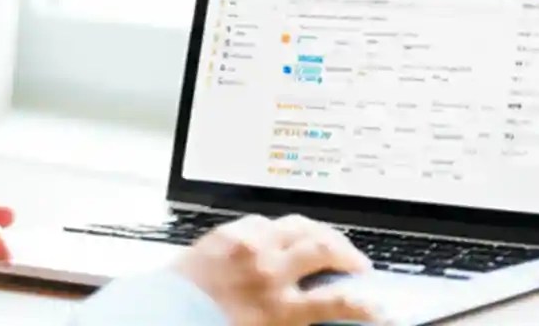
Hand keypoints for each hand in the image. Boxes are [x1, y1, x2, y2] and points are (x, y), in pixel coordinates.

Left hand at [174, 214, 378, 325]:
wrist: (158, 320)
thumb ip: (292, 321)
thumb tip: (317, 315)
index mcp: (278, 309)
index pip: (339, 303)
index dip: (367, 305)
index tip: (380, 309)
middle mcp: (267, 273)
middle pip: (324, 249)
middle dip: (349, 254)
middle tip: (358, 264)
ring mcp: (247, 248)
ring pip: (299, 225)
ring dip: (321, 233)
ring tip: (330, 242)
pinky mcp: (226, 234)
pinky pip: (264, 222)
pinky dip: (280, 229)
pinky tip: (283, 236)